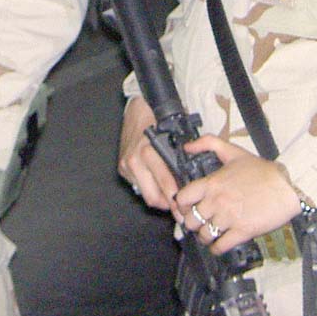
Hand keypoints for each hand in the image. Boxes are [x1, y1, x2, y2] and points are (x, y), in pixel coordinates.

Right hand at [117, 96, 180, 212]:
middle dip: (168, 206)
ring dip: (158, 197)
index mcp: (149, 152)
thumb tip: (194, 179)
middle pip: (153, 198)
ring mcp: (126, 164)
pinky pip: (137, 185)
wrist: (138, 105)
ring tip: (171, 197)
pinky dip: (148, 187)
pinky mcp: (122, 166)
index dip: (178, 201)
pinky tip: (157, 183)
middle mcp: (135, 160)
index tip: (187, 207)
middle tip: (181, 210)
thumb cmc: (160, 117)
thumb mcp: (177, 135)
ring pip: (145, 194)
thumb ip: (183, 157)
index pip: (165, 187)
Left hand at [172, 135, 301, 254]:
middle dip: (192, 224)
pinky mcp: (242, 232)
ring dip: (204, 237)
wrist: (287, 187)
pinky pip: (220, 246)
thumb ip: (207, 143)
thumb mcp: (232, 151)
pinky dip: (216, 249)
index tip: (185, 208)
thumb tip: (186, 147)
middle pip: (190, 220)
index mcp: (211, 183)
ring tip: (208, 235)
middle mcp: (216, 202)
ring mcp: (228, 218)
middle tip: (197, 224)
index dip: (181, 205)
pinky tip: (218, 246)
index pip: (182, 198)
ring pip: (204, 235)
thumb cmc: (262, 171)